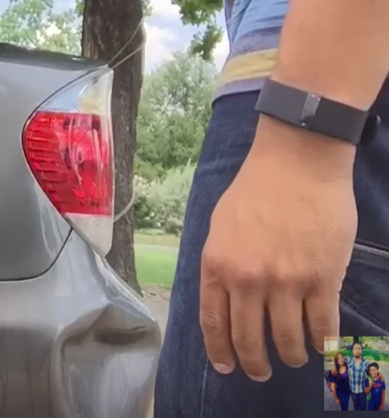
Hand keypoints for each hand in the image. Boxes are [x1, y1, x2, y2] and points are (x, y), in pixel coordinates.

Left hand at [199, 117, 356, 380]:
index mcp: (217, 265)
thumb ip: (221, 263)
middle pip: (247, 338)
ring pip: (286, 338)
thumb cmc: (255, 189)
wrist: (297, 163)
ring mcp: (286, 281)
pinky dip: (322, 341)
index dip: (219, 351)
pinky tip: (322, 345)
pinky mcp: (323, 278)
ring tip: (294, 359)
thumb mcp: (219, 226)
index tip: (226, 367)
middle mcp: (247, 279)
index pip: (213, 323)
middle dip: (254, 363)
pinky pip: (322, 324)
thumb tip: (223, 295)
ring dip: (291, 356)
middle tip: (260, 373)